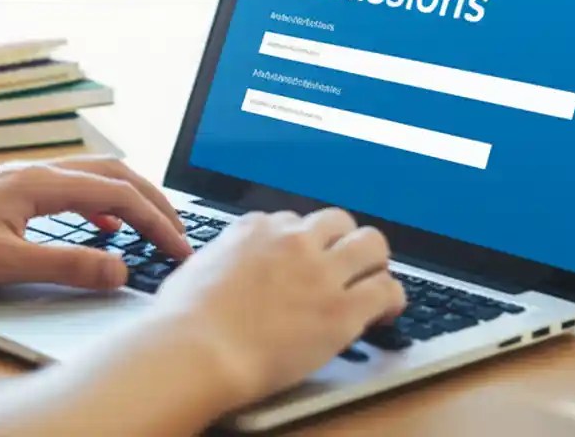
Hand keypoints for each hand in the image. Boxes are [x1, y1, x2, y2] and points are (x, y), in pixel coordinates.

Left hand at [0, 157, 190, 290]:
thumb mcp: (4, 264)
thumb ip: (66, 266)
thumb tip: (119, 268)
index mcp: (39, 181)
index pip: (118, 193)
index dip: (155, 221)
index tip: (178, 249)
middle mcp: (35, 170)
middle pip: (114, 175)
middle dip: (153, 203)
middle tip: (179, 234)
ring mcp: (22, 179)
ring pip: (94, 178)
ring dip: (129, 198)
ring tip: (152, 226)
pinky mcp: (10, 193)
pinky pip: (71, 188)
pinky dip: (100, 202)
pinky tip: (101, 224)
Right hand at [156, 208, 406, 406]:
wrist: (196, 351)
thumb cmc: (182, 323)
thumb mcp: (194, 271)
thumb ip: (220, 262)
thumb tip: (223, 269)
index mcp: (253, 230)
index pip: (290, 222)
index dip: (300, 245)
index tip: (302, 263)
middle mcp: (292, 242)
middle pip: (337, 221)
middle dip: (342, 242)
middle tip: (343, 267)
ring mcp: (321, 273)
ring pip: (371, 244)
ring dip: (374, 262)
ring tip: (372, 282)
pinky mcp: (343, 309)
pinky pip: (387, 289)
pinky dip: (392, 299)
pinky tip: (386, 312)